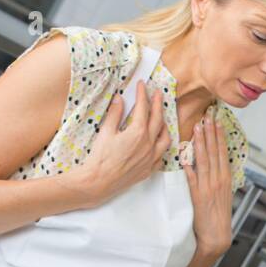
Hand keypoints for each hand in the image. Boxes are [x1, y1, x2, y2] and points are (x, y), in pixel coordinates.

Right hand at [72, 82, 169, 207]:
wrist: (99, 182)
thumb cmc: (100, 158)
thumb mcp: (106, 132)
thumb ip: (115, 114)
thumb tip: (120, 99)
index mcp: (138, 133)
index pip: (143, 108)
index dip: (142, 94)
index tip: (142, 85)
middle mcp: (149, 144)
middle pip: (158, 119)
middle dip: (157, 104)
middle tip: (157, 93)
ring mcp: (151, 158)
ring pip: (166, 138)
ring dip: (164, 125)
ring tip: (161, 118)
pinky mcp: (149, 169)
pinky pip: (162, 155)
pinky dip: (162, 146)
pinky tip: (158, 143)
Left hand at [183, 109, 232, 255]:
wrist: (217, 236)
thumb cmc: (218, 216)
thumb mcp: (222, 194)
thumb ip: (218, 178)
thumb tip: (214, 164)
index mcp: (225, 178)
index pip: (222, 152)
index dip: (219, 136)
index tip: (216, 121)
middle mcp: (219, 180)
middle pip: (214, 152)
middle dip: (210, 133)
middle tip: (207, 116)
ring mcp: (208, 187)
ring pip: (204, 160)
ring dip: (201, 143)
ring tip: (198, 127)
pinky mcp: (198, 196)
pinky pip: (193, 178)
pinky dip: (190, 166)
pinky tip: (185, 155)